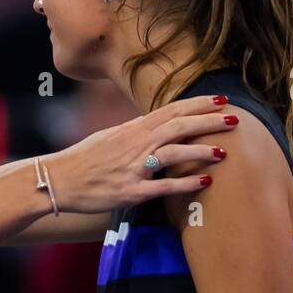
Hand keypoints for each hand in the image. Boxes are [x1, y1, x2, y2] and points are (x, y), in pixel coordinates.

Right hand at [43, 95, 235, 213]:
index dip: (198, 104)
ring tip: (225, 151)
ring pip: (173, 153)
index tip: (221, 100)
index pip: (171, 110)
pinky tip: (206, 181)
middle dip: (208, 121)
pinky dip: (185, 183)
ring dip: (201, 150)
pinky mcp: (130, 191)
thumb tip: (155, 124)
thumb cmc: (83, 160)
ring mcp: (133, 168)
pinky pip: (162, 187)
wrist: (57, 180)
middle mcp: (135, 144)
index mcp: (132, 129)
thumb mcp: (108, 137)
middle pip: (178, 126)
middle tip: (235, 119)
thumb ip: (134, 131)